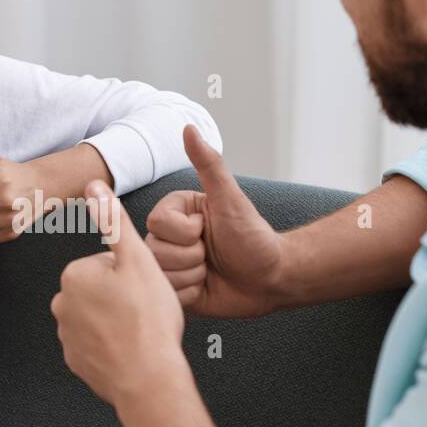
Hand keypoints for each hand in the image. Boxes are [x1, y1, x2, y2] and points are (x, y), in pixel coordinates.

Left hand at [50, 180, 186, 407]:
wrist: (148, 378)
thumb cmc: (147, 319)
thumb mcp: (137, 259)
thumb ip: (113, 220)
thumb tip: (93, 184)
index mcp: (74, 275)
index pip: (106, 262)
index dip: (131, 273)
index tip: (143, 289)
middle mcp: (62, 303)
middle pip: (99, 289)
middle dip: (121, 296)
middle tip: (144, 309)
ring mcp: (67, 335)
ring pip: (98, 316)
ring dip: (117, 320)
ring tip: (139, 330)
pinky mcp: (76, 360)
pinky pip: (96, 343)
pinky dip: (112, 344)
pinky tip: (130, 348)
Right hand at [144, 125, 287, 317]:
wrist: (271, 278)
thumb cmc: (254, 237)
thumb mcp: (231, 200)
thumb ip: (208, 164)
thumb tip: (189, 128)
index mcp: (176, 214)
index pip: (157, 223)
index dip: (185, 232)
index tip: (207, 229)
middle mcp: (169, 239)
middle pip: (155, 251)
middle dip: (191, 256)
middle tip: (212, 254)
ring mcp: (171, 266)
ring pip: (161, 276)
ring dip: (192, 276)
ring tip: (210, 270)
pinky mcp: (176, 292)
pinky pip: (169, 297)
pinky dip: (191, 294)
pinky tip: (206, 287)